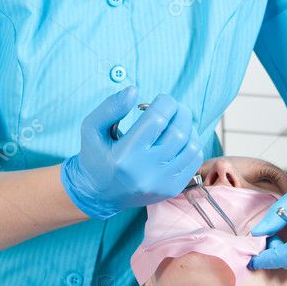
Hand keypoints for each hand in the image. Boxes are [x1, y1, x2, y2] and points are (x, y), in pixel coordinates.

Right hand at [61, 85, 202, 218]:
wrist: (100, 195)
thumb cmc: (96, 156)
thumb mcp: (92, 128)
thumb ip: (110, 107)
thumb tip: (133, 90)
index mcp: (124, 156)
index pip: (157, 119)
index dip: (164, 102)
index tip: (160, 99)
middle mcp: (145, 172)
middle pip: (178, 131)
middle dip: (179, 111)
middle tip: (171, 107)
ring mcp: (161, 183)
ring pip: (191, 145)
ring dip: (187, 127)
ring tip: (175, 122)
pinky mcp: (172, 189)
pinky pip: (195, 159)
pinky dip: (191, 143)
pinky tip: (179, 139)